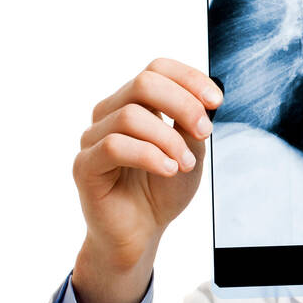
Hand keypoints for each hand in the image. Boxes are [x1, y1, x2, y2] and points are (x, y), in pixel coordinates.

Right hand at [71, 58, 221, 302]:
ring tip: (184, 165)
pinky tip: (168, 170)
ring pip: (131, 115)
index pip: (156, 69)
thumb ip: (191, 124)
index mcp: (134, 103)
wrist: (141, 233)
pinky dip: (150, 156)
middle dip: (183, 105)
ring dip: (169, 139)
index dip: (189, 78)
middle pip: (144, 83)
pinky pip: (115, 146)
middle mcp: (109, 114)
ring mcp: (93, 138)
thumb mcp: (189, 152)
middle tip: (204, 133)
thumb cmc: (161, 191)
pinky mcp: (85, 166)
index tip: (217, 102)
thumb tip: (203, 99)